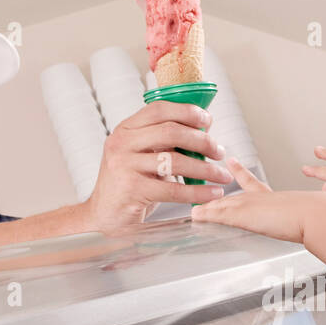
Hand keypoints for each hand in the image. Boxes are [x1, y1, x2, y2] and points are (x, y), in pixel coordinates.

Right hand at [85, 101, 235, 230]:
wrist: (104, 215)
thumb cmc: (129, 185)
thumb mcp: (140, 156)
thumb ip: (162, 142)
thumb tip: (202, 131)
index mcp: (125, 130)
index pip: (158, 109)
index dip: (187, 111)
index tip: (208, 120)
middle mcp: (122, 143)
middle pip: (170, 132)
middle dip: (202, 141)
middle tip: (219, 152)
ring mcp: (124, 165)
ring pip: (174, 161)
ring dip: (205, 168)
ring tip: (221, 175)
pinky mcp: (132, 189)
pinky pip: (173, 189)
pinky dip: (198, 192)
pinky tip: (212, 193)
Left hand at [190, 157, 325, 243]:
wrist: (322, 215)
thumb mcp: (324, 213)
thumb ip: (324, 215)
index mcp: (277, 199)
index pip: (254, 184)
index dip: (242, 173)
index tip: (232, 162)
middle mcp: (262, 199)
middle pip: (234, 195)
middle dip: (217, 191)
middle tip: (199, 179)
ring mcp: (253, 207)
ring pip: (224, 204)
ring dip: (209, 206)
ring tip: (193, 208)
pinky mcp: (246, 216)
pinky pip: (221, 214)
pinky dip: (207, 215)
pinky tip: (195, 215)